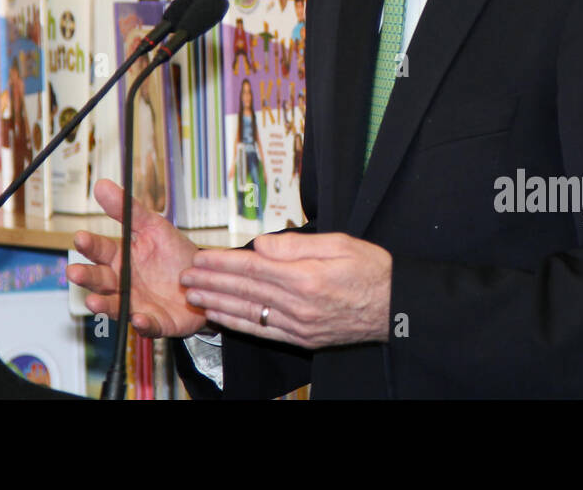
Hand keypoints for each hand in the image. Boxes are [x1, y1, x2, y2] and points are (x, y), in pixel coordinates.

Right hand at [68, 178, 207, 338]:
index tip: (80, 238)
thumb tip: (102, 185)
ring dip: (103, 304)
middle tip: (74, 272)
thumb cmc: (174, 254)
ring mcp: (137, 303)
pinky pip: (147, 325)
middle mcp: (124, 283)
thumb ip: (127, 210)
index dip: (90, 245)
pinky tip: (137, 317)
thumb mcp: (154, 226)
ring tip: (93, 301)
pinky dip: (142, 323)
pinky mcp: (156, 321)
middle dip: (87, 278)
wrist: (205, 278)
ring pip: (115, 305)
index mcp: (121, 258)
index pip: (100, 250)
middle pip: (100, 280)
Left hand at [179, 232, 391, 349]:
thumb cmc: (371, 269)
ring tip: (193, 296)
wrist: (396, 307)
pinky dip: (237, 324)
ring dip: (217, 303)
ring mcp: (299, 325)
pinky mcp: (302, 338)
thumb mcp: (339, 243)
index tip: (202, 257)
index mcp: (306, 277)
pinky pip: (262, 331)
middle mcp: (298, 304)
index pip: (253, 268)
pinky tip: (220, 318)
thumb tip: (259, 245)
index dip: (223, 263)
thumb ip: (296, 245)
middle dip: (212, 282)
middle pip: (245, 290)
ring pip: (249, 312)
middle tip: (186, 275)